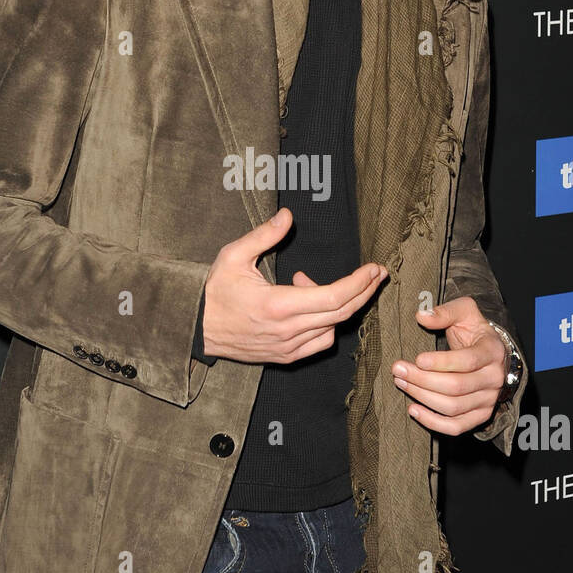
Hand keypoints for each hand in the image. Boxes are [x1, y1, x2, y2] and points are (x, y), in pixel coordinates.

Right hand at [202, 207, 387, 363]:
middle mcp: (288, 330)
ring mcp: (288, 347)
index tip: (374, 269)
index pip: (334, 296)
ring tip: (312, 283)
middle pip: (342, 313)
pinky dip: (326, 324)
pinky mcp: (285, 356)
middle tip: (376, 274)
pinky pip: (319, 342)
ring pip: (332, 329)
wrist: (195, 328)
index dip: (359, 282)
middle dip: (365, 292)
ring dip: (338, 305)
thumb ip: (264, 235)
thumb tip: (287, 216)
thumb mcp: (233, 256)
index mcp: (278, 304)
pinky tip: (311, 307)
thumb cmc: (214, 291)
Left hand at [391, 296, 506, 433]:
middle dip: (422, 379)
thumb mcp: (464, 311)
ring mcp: (488, 400)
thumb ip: (445, 311)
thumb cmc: (474, 331)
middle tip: (398, 370)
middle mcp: (494, 378)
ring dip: (422, 397)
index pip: (467, 361)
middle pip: (456, 386)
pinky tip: (413, 409)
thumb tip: (422, 316)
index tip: (417, 359)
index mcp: (492, 351)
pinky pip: (456, 427)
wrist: (491, 353)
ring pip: (453, 407)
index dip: (441, 362)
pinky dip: (433, 422)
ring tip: (401, 383)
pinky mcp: (480, 415)